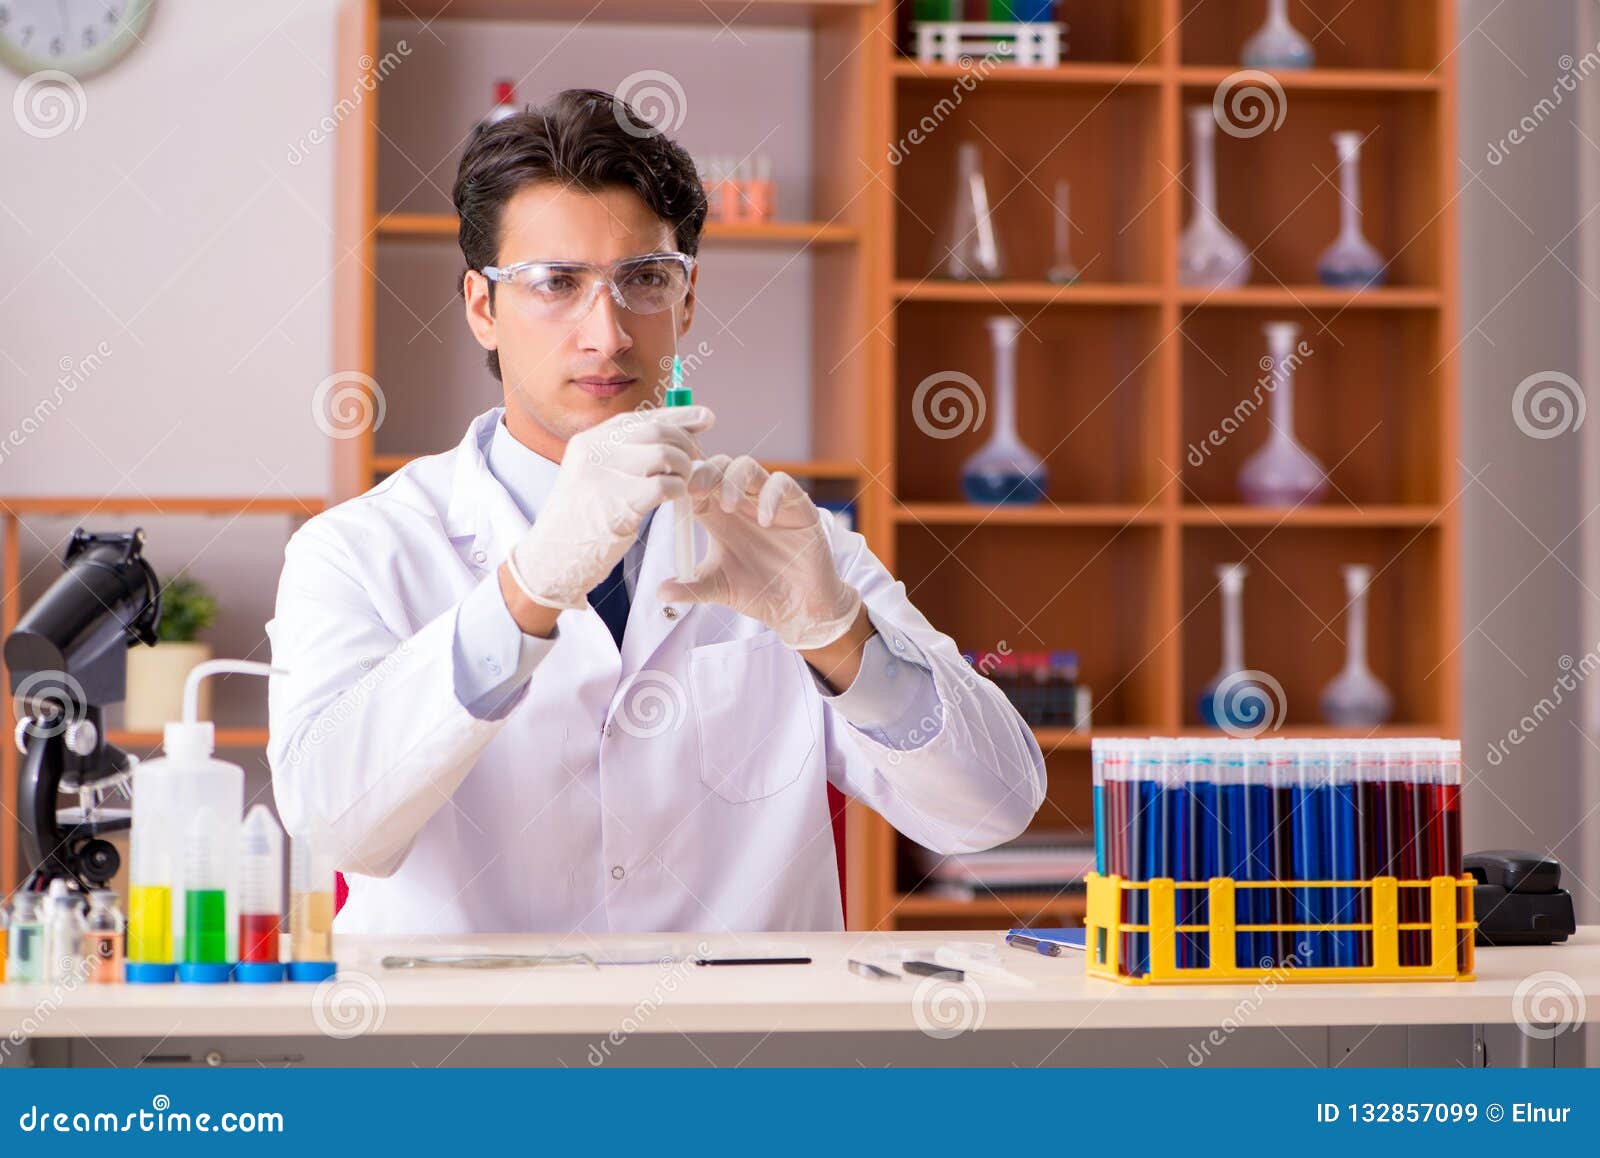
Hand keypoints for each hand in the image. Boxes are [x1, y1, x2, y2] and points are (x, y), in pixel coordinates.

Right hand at [505, 406, 713, 610]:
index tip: (705, 417)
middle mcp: (594, 451)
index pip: (641, 417)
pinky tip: (676, 499)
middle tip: (694, 461)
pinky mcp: (619, 504)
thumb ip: (626, 455)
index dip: (679, 415)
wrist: (551, 559)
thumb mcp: (595, 477)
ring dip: (684, 469)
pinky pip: (665, 486)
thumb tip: (678, 432)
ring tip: (683, 483)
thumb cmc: (583, 521)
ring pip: (665, 454)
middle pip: (657, 430)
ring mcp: (605, 476)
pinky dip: (679, 490)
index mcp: (589, 441)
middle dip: (686, 443)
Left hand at [657, 454, 861, 650]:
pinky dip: (771, 495)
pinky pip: (782, 484)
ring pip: (748, 466)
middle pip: (719, 466)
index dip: (684, 485)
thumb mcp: (718, 588)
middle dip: (705, 473)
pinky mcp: (797, 506)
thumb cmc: (758, 591)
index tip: (674, 498)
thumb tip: (660, 592)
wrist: (798, 607)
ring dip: (733, 479)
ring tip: (726, 505)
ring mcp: (769, 501)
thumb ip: (690, 587)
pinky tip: (764, 520)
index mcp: (718, 515)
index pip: (697, 484)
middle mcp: (742, 502)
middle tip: (695, 491)